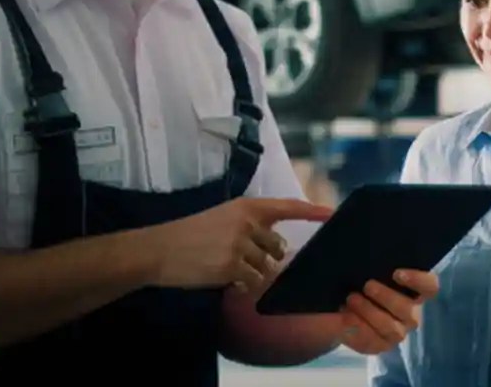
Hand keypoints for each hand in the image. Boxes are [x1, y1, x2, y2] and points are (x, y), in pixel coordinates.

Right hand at [144, 197, 332, 292]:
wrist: (160, 249)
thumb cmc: (190, 234)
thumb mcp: (222, 217)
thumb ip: (249, 226)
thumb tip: (276, 248)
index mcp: (246, 206)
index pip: (286, 206)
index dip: (311, 211)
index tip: (331, 214)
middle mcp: (247, 222)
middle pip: (278, 247)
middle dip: (266, 257)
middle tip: (239, 258)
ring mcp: (240, 245)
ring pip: (266, 267)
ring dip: (251, 272)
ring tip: (225, 266)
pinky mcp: (232, 267)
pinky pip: (251, 281)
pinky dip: (241, 284)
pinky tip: (223, 278)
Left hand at [337, 269, 439, 354]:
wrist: (344, 305)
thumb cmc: (363, 281)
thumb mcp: (370, 269)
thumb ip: (375, 264)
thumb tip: (369, 256)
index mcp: (415, 292)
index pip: (430, 287)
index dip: (418, 281)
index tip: (396, 273)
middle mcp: (411, 314)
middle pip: (408, 310)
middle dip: (386, 297)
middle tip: (367, 285)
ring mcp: (397, 332)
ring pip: (390, 328)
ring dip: (369, 312)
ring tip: (351, 299)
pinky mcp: (380, 346)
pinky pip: (371, 341)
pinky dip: (355, 328)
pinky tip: (343, 316)